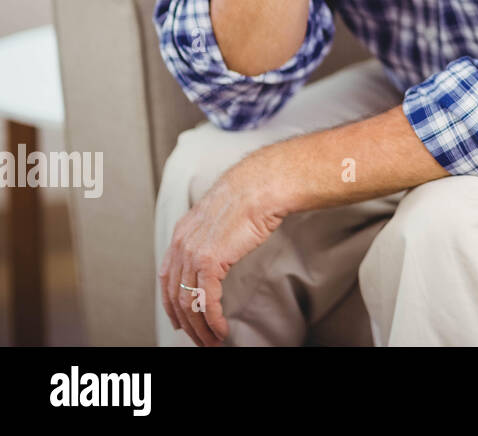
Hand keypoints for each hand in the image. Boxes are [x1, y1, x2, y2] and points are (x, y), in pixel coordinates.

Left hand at [158, 160, 284, 346]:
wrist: (260, 187)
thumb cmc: (251, 196)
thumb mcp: (221, 215)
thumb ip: (213, 233)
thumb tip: (222, 246)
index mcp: (182, 233)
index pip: (166, 277)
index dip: (171, 302)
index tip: (179, 319)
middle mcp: (181, 244)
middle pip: (174, 295)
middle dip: (185, 323)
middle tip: (198, 338)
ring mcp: (192, 253)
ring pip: (188, 303)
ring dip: (199, 327)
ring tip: (211, 340)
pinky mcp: (209, 261)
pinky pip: (205, 301)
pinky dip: (212, 320)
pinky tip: (220, 329)